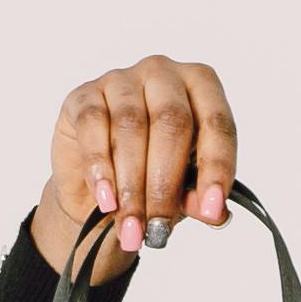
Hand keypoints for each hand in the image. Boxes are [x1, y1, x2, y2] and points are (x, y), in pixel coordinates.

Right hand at [30, 56, 239, 284]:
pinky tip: (106, 200)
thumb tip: (211, 211)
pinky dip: (100, 168)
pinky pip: (93, 125)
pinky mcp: (83, 95)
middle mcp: (163, 74)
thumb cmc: (153, 177)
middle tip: (159, 226)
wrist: (100, 190)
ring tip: (131, 227)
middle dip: (165, 183)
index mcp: (201, 87)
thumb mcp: (184, 189)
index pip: (217, 123)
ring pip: (131, 126)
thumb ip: (199, 195)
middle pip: (171, 122)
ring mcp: (121, 80)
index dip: (217, 168)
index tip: (211, 210)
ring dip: (131, 185)